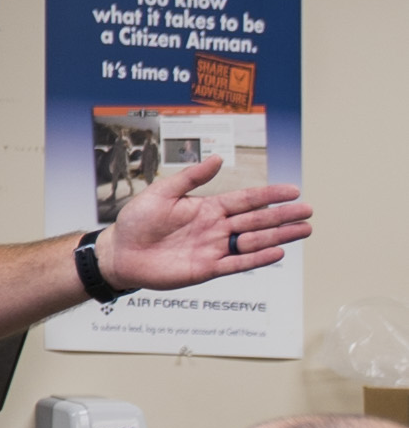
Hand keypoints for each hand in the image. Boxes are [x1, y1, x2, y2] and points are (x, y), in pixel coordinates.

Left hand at [98, 160, 313, 292]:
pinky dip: (257, 258)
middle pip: (256, 220)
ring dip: (279, 236)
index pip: (246, 200)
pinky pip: (237, 263)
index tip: (293, 191)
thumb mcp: (161, 193)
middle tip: (309, 211)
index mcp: (207, 208)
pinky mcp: (206, 269)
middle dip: (283, 216)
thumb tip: (217, 158)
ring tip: (304, 230)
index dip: (269, 195)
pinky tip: (277, 252)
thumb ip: (190, 177)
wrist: (119, 253)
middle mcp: (215, 228)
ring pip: (253, 242)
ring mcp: (213, 249)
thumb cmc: (136, 222)